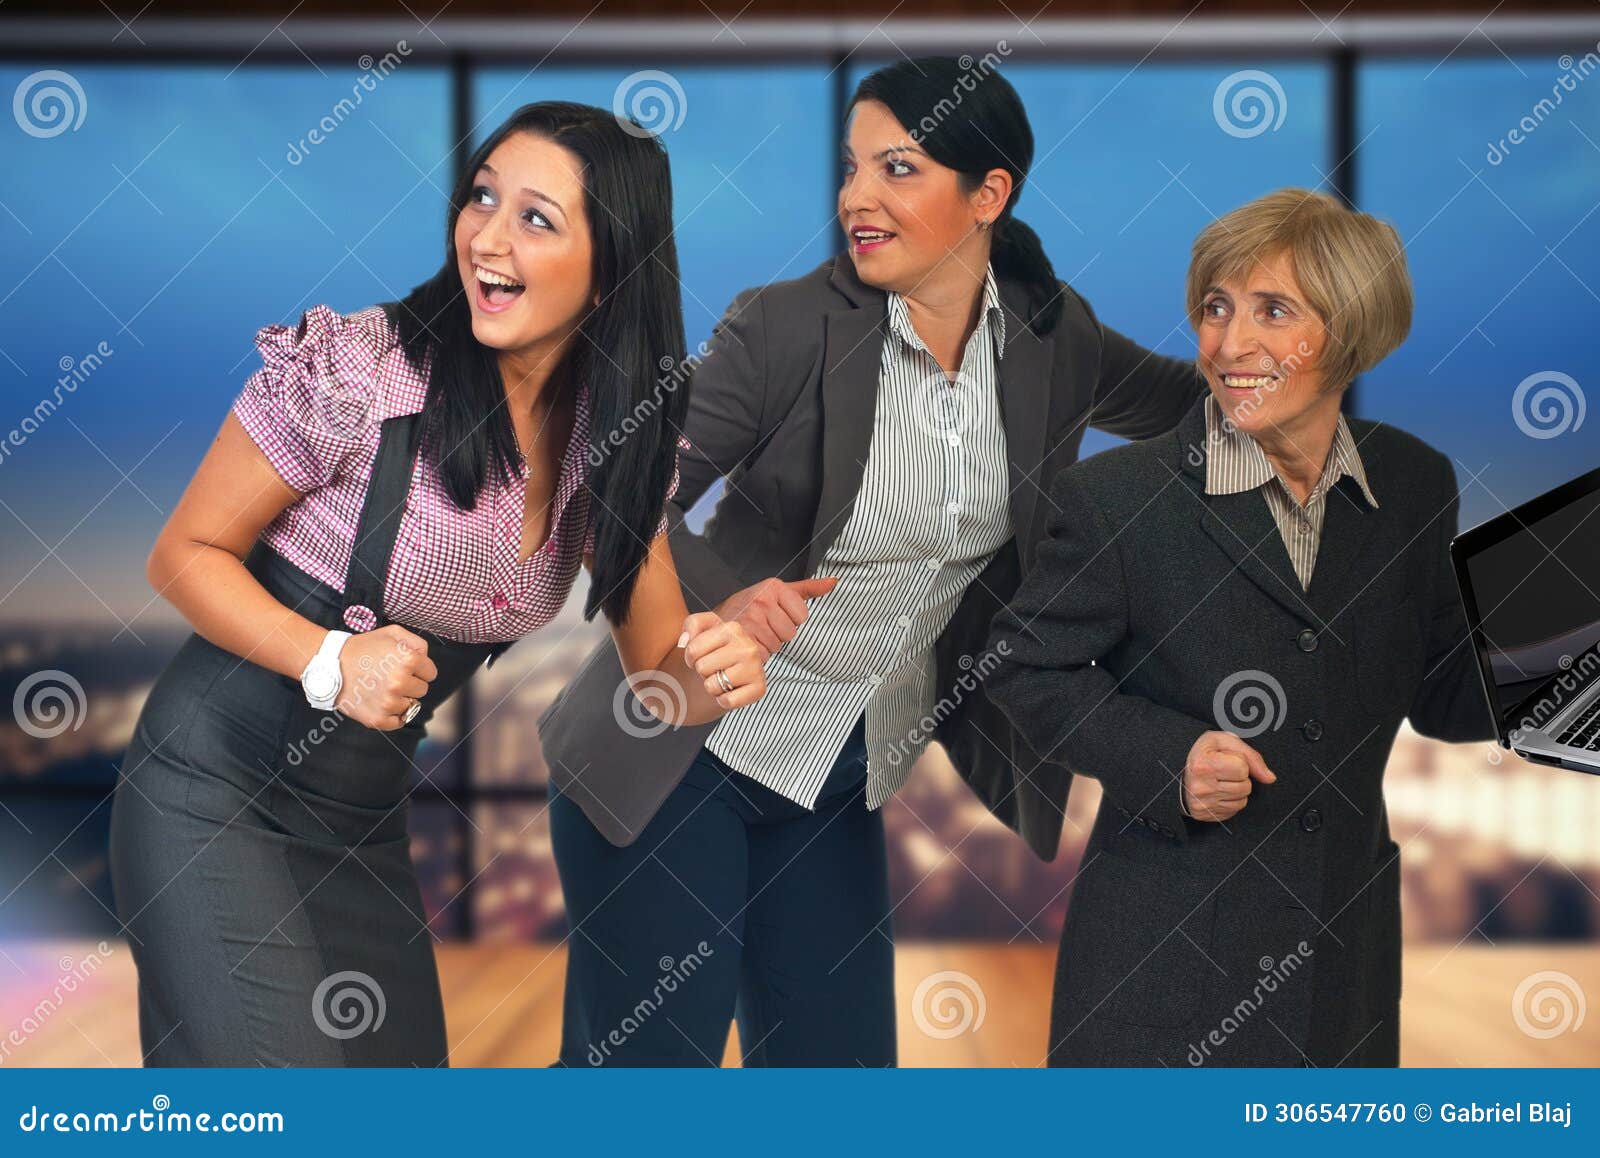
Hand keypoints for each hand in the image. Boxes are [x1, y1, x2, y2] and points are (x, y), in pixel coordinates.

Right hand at [335, 624, 437, 730]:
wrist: (330, 665)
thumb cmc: (363, 648)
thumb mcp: (392, 633)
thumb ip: (417, 643)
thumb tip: (426, 658)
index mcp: (408, 660)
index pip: (430, 673)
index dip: (418, 669)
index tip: (403, 666)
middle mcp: (400, 682)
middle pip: (422, 690)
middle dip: (410, 683)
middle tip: (389, 676)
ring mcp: (388, 703)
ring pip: (411, 705)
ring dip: (400, 698)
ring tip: (381, 687)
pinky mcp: (377, 719)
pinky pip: (399, 721)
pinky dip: (393, 714)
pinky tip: (380, 702)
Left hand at [678, 612, 766, 709]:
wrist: (744, 661)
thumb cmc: (720, 646)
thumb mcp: (705, 627)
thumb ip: (692, 624)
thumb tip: (683, 642)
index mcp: (733, 628)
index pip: (693, 650)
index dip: (691, 657)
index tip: (702, 655)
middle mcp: (747, 646)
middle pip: (702, 667)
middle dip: (703, 671)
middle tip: (715, 667)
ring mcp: (755, 668)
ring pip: (712, 686)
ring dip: (713, 686)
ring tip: (723, 677)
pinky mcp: (759, 689)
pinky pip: (727, 701)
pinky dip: (724, 700)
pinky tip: (730, 690)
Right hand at [714, 575, 837, 656]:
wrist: (714, 624)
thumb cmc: (748, 607)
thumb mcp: (777, 592)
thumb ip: (807, 588)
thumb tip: (834, 581)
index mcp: (773, 586)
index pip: (802, 615)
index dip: (791, 619)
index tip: (775, 614)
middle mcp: (762, 600)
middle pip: (790, 632)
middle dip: (779, 633)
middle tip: (762, 626)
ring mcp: (751, 619)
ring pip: (778, 644)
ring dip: (768, 644)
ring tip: (755, 634)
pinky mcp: (743, 638)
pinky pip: (765, 654)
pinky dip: (759, 653)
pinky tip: (748, 643)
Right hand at [1182, 730, 1275, 821]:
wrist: (1178, 773)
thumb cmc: (1203, 755)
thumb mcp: (1223, 742)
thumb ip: (1250, 756)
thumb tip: (1269, 778)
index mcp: (1203, 765)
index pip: (1242, 768)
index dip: (1239, 761)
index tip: (1226, 759)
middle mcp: (1201, 787)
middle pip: (1245, 786)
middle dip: (1240, 778)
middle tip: (1224, 771)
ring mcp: (1203, 804)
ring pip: (1242, 800)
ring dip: (1237, 790)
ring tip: (1221, 781)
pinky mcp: (1206, 816)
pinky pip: (1234, 811)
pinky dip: (1231, 801)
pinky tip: (1219, 792)